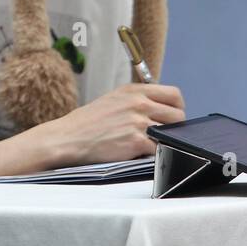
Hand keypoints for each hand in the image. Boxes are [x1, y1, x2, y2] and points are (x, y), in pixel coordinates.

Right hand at [40, 82, 185, 165]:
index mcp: (134, 90)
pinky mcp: (135, 141)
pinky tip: (142, 154)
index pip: (174, 94)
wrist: (68, 138)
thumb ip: (137, 101)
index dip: (178, 108)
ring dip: (164, 141)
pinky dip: (154, 154)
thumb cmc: (87, 123)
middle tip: (162, 136)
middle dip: (175, 128)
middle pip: (178, 115)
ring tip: (151, 145)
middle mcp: (139, 103)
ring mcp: (138, 121)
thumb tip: (159, 110)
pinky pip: (158, 149)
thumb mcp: (114, 100)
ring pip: (171, 133)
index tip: (173, 118)